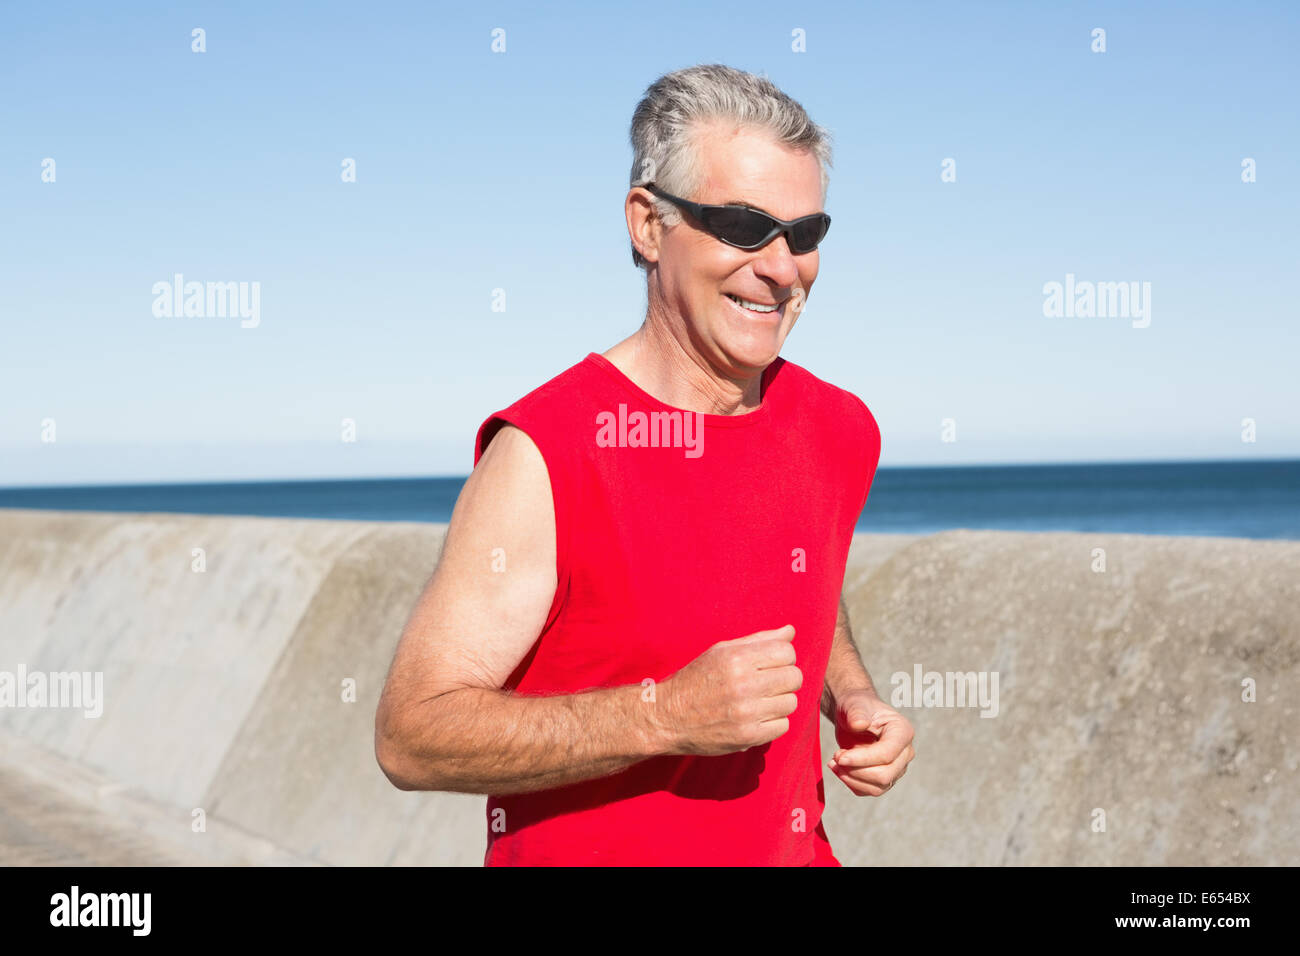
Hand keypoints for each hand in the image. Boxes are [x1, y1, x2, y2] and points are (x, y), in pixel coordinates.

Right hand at [659, 625, 801, 755]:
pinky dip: (773, 722)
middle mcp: (743, 684)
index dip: (783, 657)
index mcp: (736, 659)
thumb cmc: (696, 679)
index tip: (771, 664)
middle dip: (785, 679)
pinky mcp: (748, 736)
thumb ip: (758, 640)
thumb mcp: (721, 652)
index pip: (787, 652)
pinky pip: (783, 726)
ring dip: (779, 702)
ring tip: (759, 701)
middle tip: (768, 683)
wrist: (668, 717)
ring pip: (791, 702)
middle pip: (794, 677)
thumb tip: (791, 631)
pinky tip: (756, 718)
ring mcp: (747, 712)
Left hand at [828, 690, 913, 795]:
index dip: (862, 759)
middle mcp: (905, 753)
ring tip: (834, 762)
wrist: (854, 716)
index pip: (887, 754)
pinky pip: (869, 790)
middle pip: (885, 775)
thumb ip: (856, 712)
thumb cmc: (857, 707)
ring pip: (877, 787)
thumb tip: (858, 724)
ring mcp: (897, 768)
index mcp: (903, 731)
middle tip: (835, 757)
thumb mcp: (854, 704)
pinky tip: (838, 769)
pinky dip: (851, 783)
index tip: (838, 756)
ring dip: (851, 778)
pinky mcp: (885, 778)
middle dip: (855, 770)